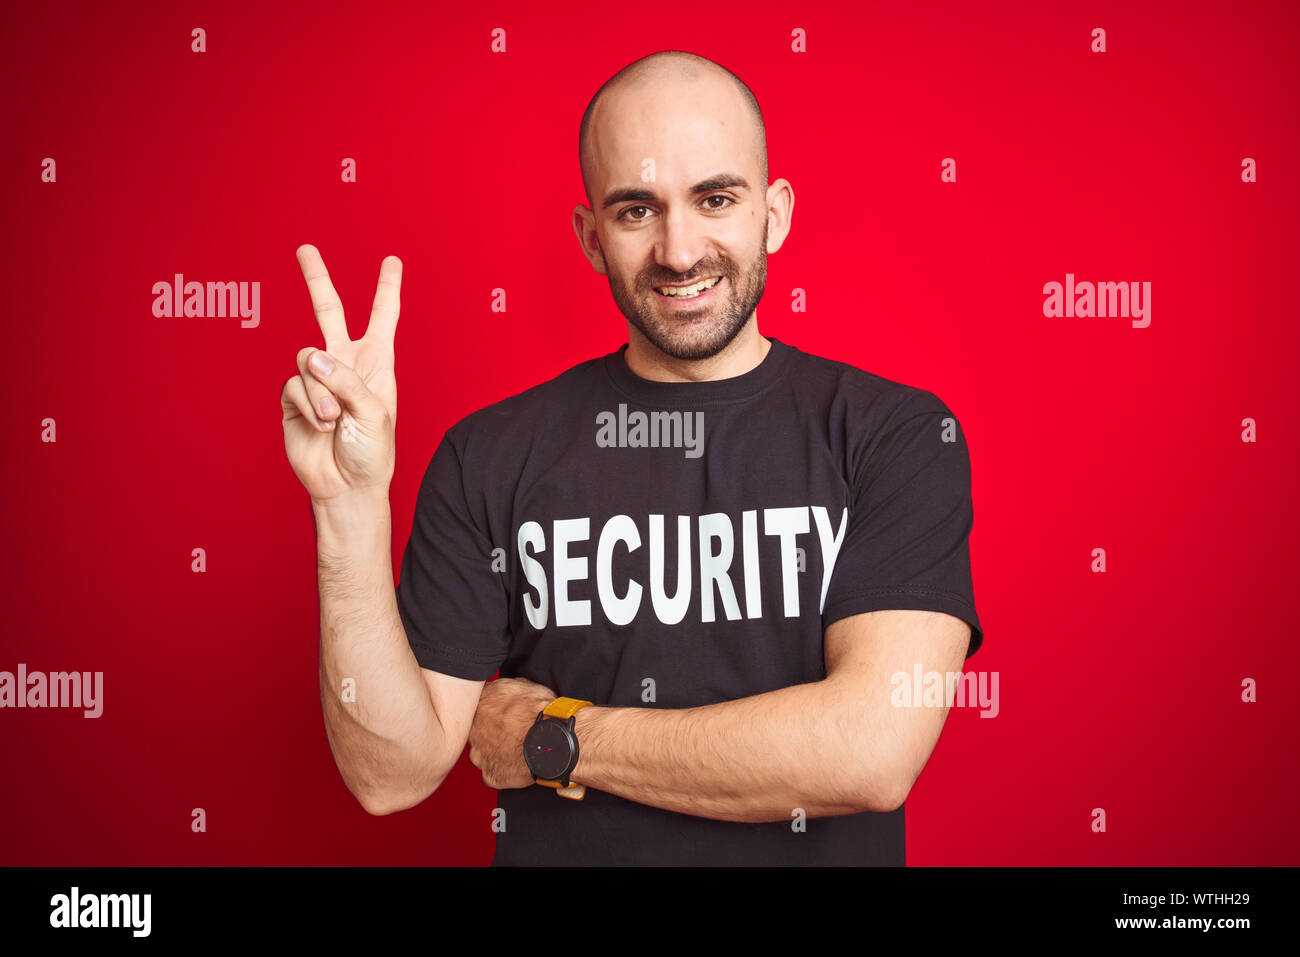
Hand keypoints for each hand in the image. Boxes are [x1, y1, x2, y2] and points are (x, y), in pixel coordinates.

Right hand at [281, 244, 401, 504]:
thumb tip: (311, 356)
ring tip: (335, 420)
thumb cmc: (372, 453)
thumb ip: (345, 380)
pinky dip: (309, 405)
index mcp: (377, 363)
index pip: (382, 318)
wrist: (346, 486)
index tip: (392, 262)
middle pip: (328, 312)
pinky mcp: (295, 397)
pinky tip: (321, 425)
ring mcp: (318, 380)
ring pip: (308, 358)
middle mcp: (346, 365)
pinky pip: (294, 384)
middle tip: (305, 249)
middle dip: (317, 280)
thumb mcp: (374, 413)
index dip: (387, 289)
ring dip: (322, 392)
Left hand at [468, 677, 557, 789]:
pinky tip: (518, 763)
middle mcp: (474, 730)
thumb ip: (507, 689)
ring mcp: (479, 754)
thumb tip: (507, 688)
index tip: (503, 712)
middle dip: (491, 730)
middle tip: (511, 730)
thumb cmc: (539, 713)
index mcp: (481, 704)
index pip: (480, 704)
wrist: (551, 741)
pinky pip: (493, 772)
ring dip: (496, 750)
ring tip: (517, 747)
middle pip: (478, 730)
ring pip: (483, 752)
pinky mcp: (490, 774)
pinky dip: (504, 769)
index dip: (493, 708)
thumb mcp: (524, 684)